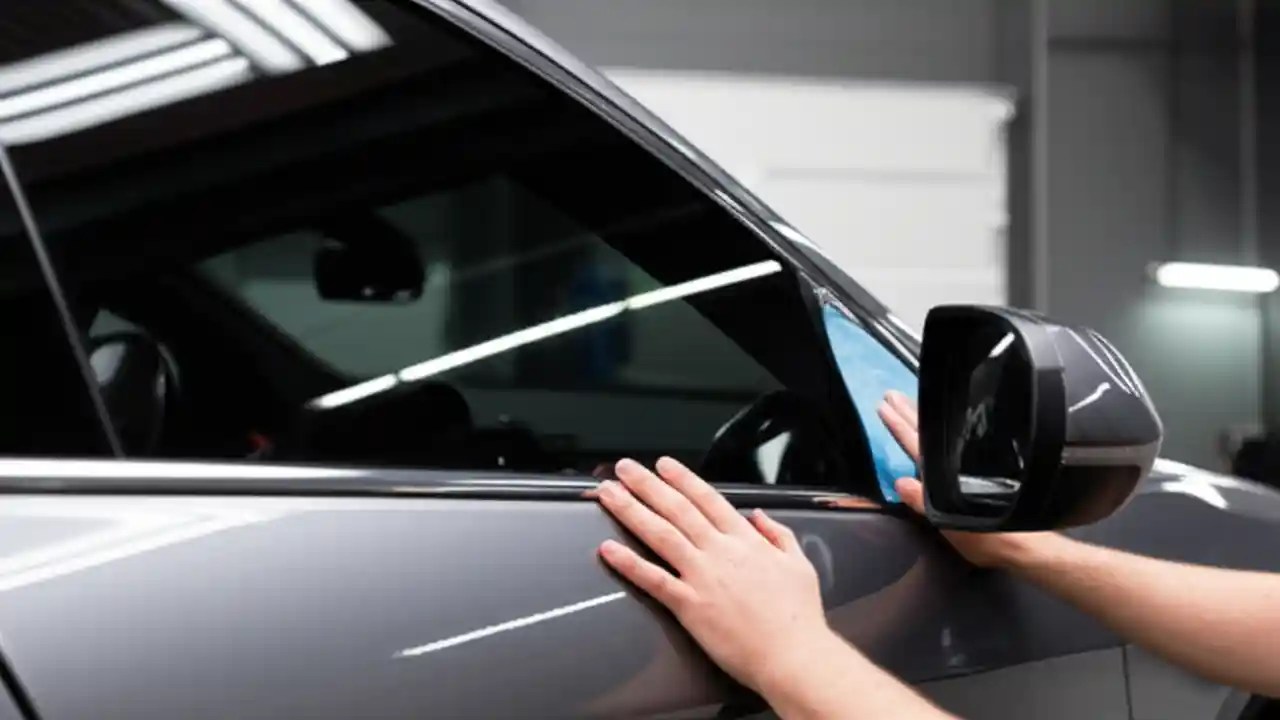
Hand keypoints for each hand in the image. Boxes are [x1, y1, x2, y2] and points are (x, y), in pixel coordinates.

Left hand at [595, 458, 838, 695]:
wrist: (793, 656)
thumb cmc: (798, 617)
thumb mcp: (799, 565)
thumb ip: (778, 535)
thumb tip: (758, 516)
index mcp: (746, 540)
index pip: (708, 499)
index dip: (683, 479)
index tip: (663, 465)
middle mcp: (720, 552)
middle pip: (677, 509)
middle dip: (647, 485)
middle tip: (624, 468)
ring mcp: (702, 577)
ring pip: (660, 534)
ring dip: (631, 511)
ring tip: (609, 494)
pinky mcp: (690, 606)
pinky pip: (653, 580)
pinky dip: (629, 563)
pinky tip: (608, 549)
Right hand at [878, 390, 1049, 568]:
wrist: (1023, 547)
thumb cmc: (985, 538)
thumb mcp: (948, 525)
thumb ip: (923, 502)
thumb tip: (899, 480)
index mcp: (941, 477)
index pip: (915, 444)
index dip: (898, 425)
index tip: (884, 405)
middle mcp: (953, 468)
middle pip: (925, 435)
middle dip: (907, 413)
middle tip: (891, 394)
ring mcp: (965, 470)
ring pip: (939, 438)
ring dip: (920, 419)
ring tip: (906, 403)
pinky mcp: (979, 477)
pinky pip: (954, 447)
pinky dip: (940, 435)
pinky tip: (936, 431)